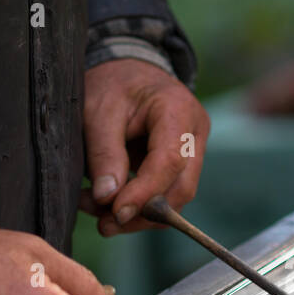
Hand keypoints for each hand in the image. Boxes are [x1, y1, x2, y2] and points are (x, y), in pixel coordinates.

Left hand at [81, 58, 209, 234]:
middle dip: (143, 213)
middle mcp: (194, 132)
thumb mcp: (98, 111)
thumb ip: (104, 154)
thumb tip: (108, 199)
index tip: (116, 212)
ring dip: (139, 214)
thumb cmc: (113, 84)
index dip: (145, 193)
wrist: (127, 71)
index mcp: (178, 110)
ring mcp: (193, 150)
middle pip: (181, 188)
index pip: (170, 161)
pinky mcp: (182, 165)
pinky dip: (140, 206)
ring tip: (100, 215)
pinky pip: (167, 194)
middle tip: (105, 223)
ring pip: (176, 197)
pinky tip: (111, 205)